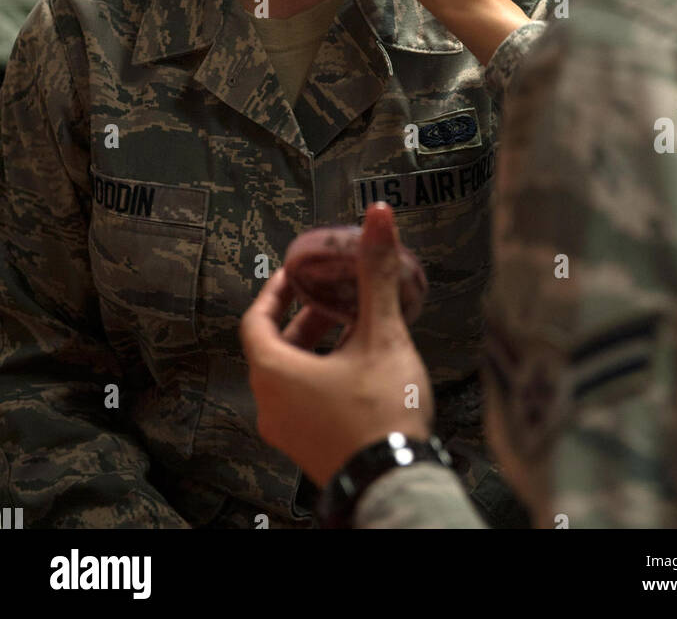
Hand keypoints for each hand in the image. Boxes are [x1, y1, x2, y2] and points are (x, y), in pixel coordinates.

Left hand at [239, 203, 433, 487]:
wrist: (396, 483)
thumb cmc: (380, 413)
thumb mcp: (380, 335)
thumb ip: (377, 274)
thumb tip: (377, 218)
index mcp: (274, 373)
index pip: (255, 320)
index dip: (275, 291)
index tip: (297, 274)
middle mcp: (271, 404)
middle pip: (275, 347)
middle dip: (306, 317)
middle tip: (333, 297)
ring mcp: (288, 431)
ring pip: (291, 375)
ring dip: (317, 348)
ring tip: (355, 328)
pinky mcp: (308, 448)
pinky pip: (304, 401)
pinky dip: (323, 376)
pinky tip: (361, 367)